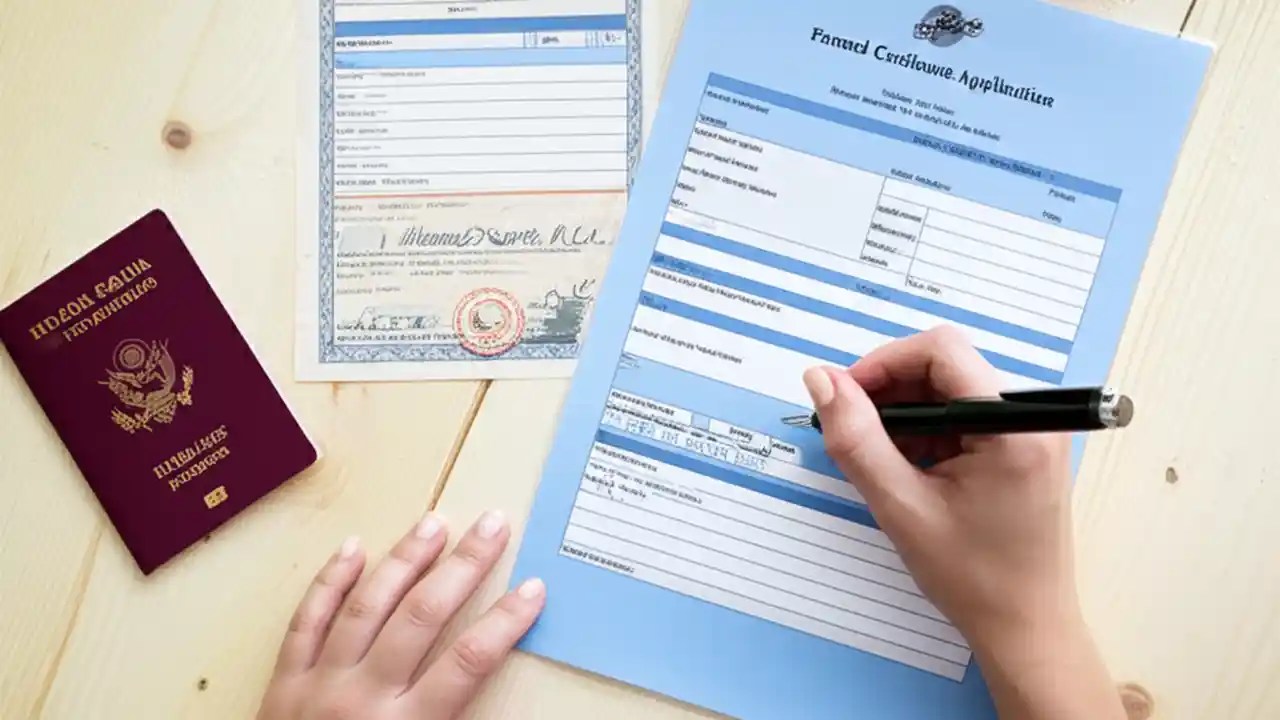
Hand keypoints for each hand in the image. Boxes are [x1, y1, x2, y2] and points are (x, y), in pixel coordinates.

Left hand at [257, 511, 544, 719]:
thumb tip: (507, 716)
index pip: (469, 662)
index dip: (506, 622)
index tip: (533, 589)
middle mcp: (363, 699)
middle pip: (423, 617)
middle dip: (464, 567)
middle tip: (493, 526)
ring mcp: (318, 686)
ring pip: (367, 605)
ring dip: (405, 560)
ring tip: (435, 524)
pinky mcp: (283, 684)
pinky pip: (307, 621)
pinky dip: (329, 583)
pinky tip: (353, 549)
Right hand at [803, 327, 1122, 719]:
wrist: (1026, 629)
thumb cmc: (973, 577)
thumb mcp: (901, 506)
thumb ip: (856, 439)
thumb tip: (822, 380)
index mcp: (1013, 425)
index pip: (941, 350)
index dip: (884, 363)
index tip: (846, 398)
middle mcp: (1033, 417)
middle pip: (947, 365)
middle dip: (892, 390)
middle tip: (855, 431)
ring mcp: (1034, 431)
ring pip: (953, 388)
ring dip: (908, 413)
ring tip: (883, 460)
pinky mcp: (1025, 446)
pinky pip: (967, 413)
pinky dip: (929, 431)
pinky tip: (910, 468)